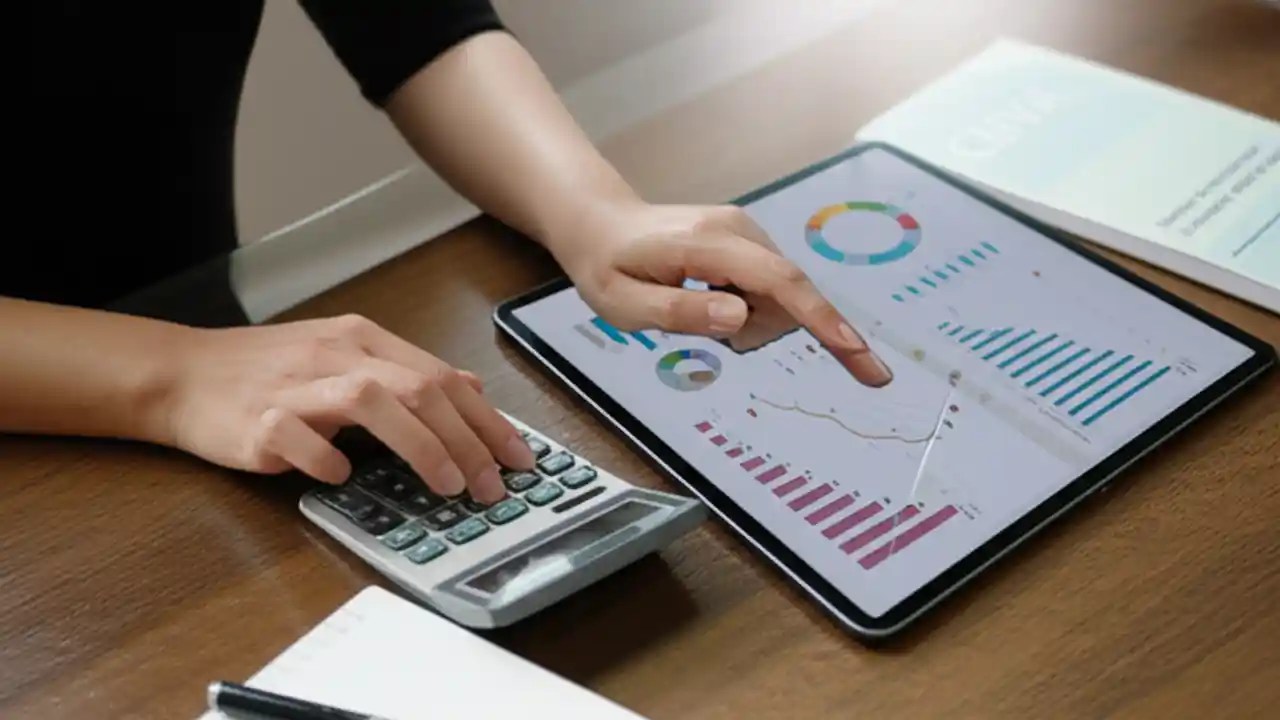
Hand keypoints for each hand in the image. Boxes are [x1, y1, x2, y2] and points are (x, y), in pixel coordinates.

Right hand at [159, 315, 532, 501]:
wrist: (182, 374)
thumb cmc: (267, 373)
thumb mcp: (345, 358)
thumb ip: (407, 372)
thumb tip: (470, 387)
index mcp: (361, 338)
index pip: (441, 376)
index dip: (487, 419)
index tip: (519, 458)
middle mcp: (335, 353)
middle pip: (419, 388)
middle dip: (468, 440)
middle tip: (494, 486)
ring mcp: (296, 385)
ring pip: (372, 401)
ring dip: (420, 446)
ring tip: (448, 485)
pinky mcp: (257, 419)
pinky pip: (299, 437)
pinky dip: (327, 459)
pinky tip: (343, 477)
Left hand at [552, 202, 892, 386]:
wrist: (602, 224)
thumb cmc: (607, 267)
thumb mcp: (623, 304)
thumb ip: (680, 312)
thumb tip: (739, 318)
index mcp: (707, 243)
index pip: (779, 283)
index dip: (821, 319)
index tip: (857, 352)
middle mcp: (737, 229)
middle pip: (787, 294)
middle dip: (764, 330)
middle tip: (714, 340)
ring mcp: (746, 232)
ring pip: (779, 296)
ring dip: (750, 321)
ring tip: (698, 313)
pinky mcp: (749, 242)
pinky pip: (769, 288)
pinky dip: (748, 308)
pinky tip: (711, 302)